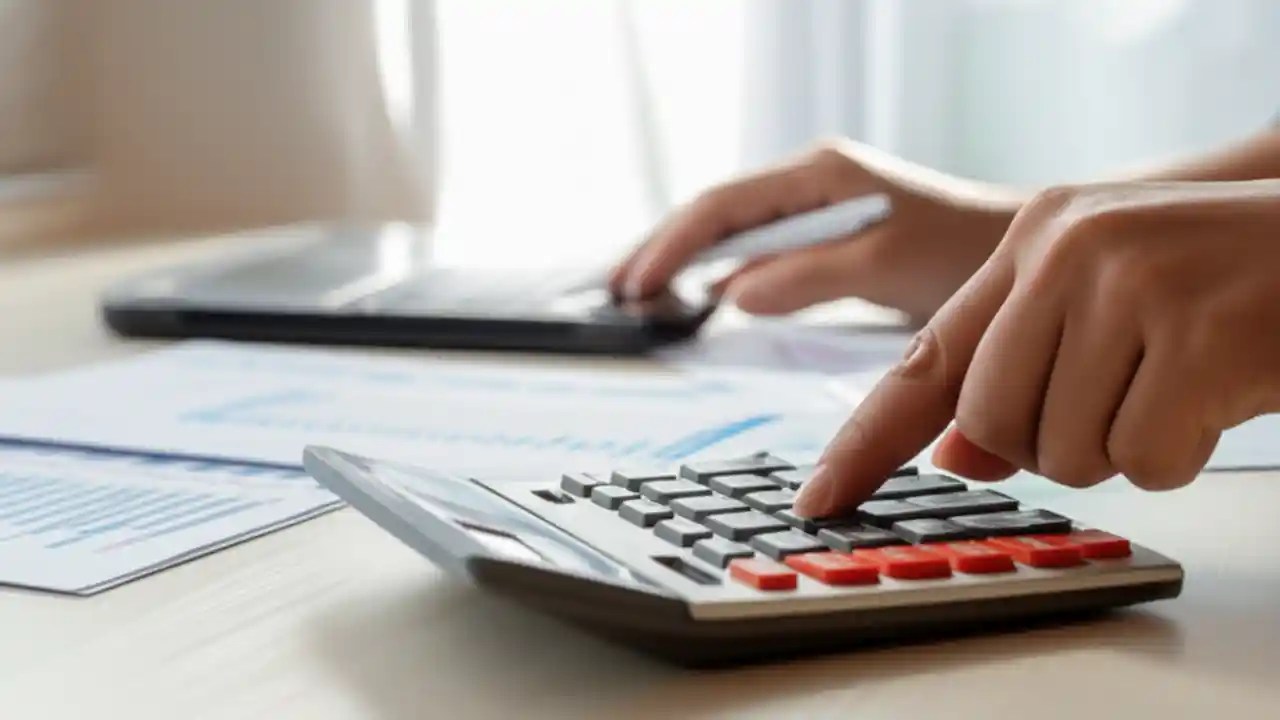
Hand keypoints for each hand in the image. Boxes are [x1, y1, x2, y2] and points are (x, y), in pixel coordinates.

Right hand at [609, 139, 1022, 322]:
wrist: (1021, 256)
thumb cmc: (964, 252)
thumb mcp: (883, 266)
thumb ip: (804, 276)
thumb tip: (733, 294)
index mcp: (820, 174)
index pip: (723, 205)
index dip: (674, 246)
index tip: (638, 285)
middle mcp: (812, 182)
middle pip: (716, 213)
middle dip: (664, 250)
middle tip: (617, 291)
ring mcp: (818, 208)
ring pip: (733, 233)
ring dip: (687, 263)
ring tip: (641, 295)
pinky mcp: (828, 237)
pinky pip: (760, 252)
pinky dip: (723, 275)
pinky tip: (702, 298)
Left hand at [795, 180, 1279, 517]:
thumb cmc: (1227, 284)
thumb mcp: (1111, 309)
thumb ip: (1023, 373)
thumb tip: (956, 454)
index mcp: (1037, 240)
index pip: (925, 359)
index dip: (866, 440)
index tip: (821, 497)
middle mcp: (1069, 250)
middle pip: (991, 424)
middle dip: (1052, 442)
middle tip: (1127, 393)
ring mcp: (1132, 287)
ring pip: (1064, 452)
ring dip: (1123, 445)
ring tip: (1177, 380)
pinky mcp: (1197, 337)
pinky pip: (1143, 464)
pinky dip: (1182, 453)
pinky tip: (1216, 393)